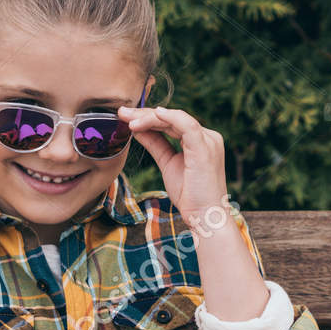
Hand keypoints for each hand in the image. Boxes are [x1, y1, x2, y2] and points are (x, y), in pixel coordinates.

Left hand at [118, 105, 230, 231]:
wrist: (205, 216)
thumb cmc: (190, 195)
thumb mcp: (167, 163)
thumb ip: (155, 145)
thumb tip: (137, 130)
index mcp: (200, 140)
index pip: (171, 122)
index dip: (148, 118)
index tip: (126, 118)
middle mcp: (207, 136)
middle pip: (172, 119)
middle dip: (145, 114)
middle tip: (122, 113)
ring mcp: (208, 140)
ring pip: (176, 119)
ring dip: (150, 117)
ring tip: (129, 120)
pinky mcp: (205, 147)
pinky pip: (186, 125)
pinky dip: (169, 118)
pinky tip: (153, 115)